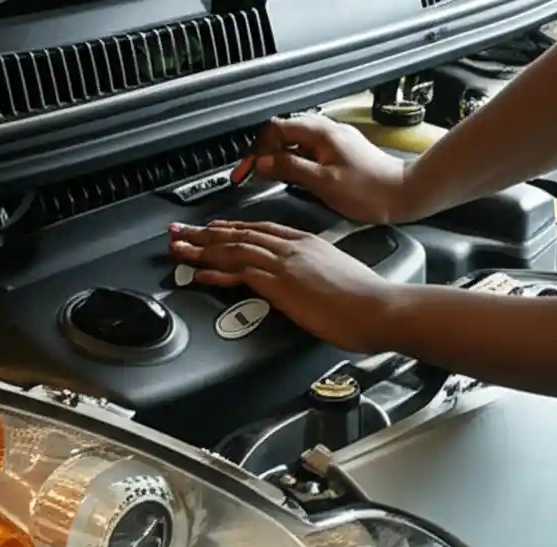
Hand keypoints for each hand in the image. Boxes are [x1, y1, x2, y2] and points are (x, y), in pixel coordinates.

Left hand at [169, 220, 396, 352]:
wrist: (378, 307)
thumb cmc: (367, 299)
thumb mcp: (340, 277)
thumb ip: (318, 275)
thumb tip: (310, 285)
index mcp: (307, 243)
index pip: (261, 229)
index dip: (232, 228)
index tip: (214, 228)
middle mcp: (292, 247)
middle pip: (239, 234)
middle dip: (205, 232)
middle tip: (181, 231)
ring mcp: (284, 263)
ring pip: (232, 249)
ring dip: (200, 247)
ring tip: (178, 247)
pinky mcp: (279, 284)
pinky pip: (238, 273)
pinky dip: (215, 271)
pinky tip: (198, 271)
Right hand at [229, 115, 418, 224]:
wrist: (403, 194)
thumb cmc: (370, 191)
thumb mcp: (324, 182)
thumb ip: (290, 169)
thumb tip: (262, 163)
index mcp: (320, 133)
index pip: (275, 129)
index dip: (256, 149)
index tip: (246, 170)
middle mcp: (327, 130)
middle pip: (284, 133)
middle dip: (264, 152)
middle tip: (252, 174)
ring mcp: (335, 140)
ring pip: (296, 142)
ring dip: (279, 157)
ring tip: (268, 176)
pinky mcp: (341, 152)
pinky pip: (309, 151)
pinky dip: (295, 161)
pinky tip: (293, 176)